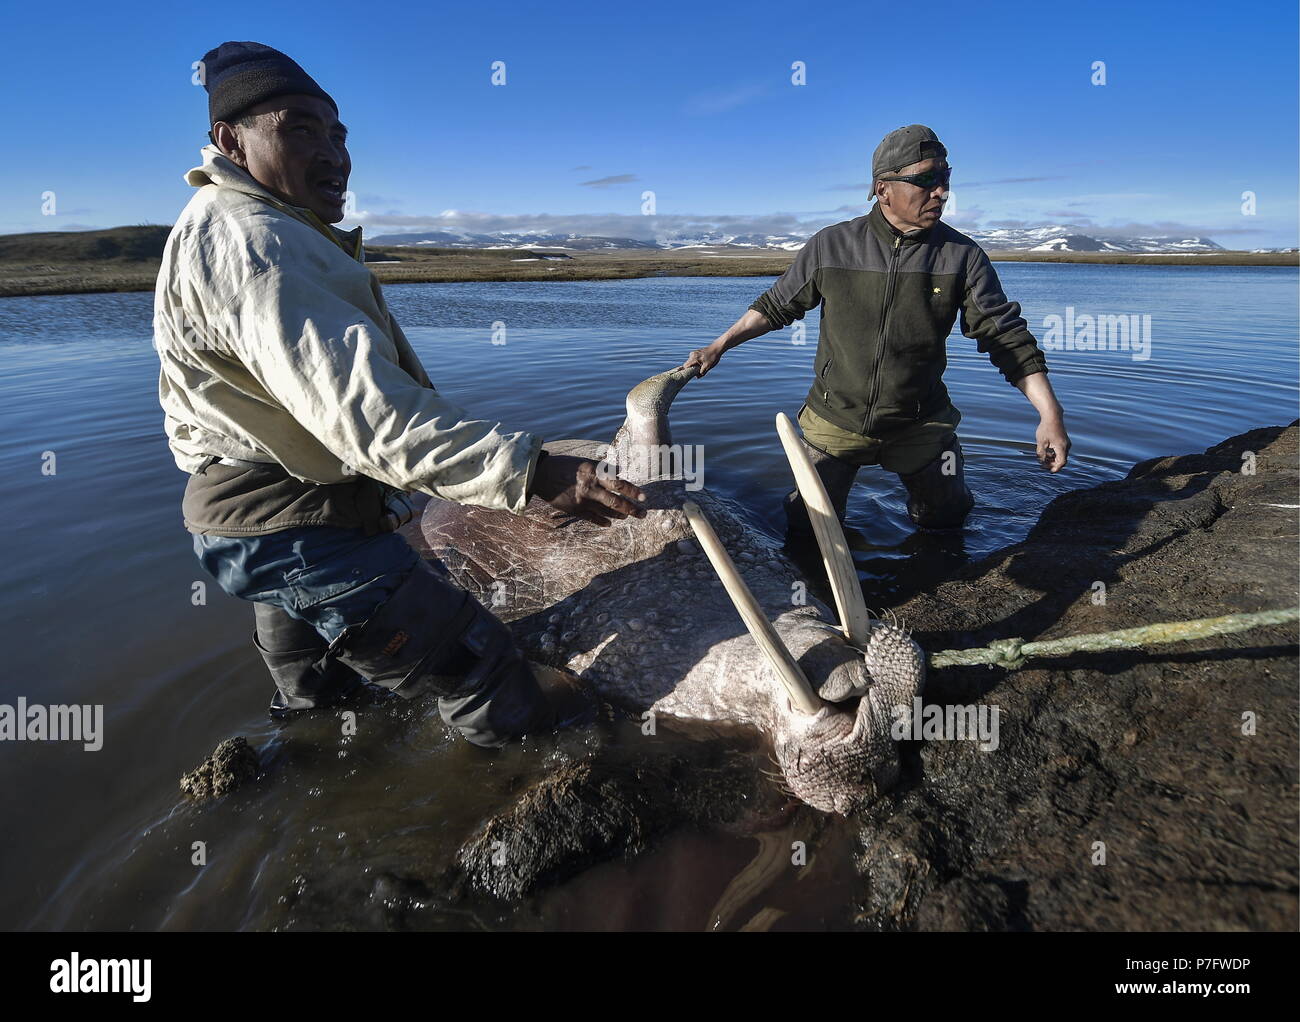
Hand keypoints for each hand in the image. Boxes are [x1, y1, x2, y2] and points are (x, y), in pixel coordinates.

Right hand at [531, 454, 647, 526]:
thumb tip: (620, 470)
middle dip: (632, 509)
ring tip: (627, 516)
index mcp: (594, 472)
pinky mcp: (575, 509)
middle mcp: (590, 487)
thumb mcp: (585, 462)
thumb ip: (602, 468)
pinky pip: (592, 518)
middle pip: (616, 501)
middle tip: (643, 514)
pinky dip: (602, 521)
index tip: (644, 497)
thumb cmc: (564, 466)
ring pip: (606, 511)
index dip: (632, 491)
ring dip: (620, 514)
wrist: (541, 474)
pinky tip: (609, 523)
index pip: (618, 483)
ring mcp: (583, 500)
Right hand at [683, 341, 723, 377]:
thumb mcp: (708, 366)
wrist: (717, 348)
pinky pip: (693, 359)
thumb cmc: (713, 357)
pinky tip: (702, 363)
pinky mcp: (696, 352)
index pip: (685, 366)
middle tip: (697, 371)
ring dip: (694, 365)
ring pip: (691, 362)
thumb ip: (702, 372)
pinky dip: (696, 362)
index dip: (686, 371)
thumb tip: (697, 377)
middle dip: (691, 368)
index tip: (689, 374)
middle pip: (687, 364)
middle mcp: (692, 355)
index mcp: (694, 358)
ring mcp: (694, 353)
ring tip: (701, 366)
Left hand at [1036, 418, 1070, 471]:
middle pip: (1062, 460)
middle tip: (1043, 465)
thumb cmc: (1046, 428)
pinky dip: (1055, 454)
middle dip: (1053, 464)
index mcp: (1061, 447)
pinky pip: (1061, 451)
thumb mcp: (1041, 442)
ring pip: (1062, 456)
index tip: (1048, 470)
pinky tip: (1047, 453)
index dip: (1055, 468)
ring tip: (1043, 459)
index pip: (1061, 462)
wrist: (1052, 416)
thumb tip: (1041, 462)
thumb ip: (1041, 453)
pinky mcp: (1065, 441)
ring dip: (1053, 459)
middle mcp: (1066, 446)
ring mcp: (1067, 443)